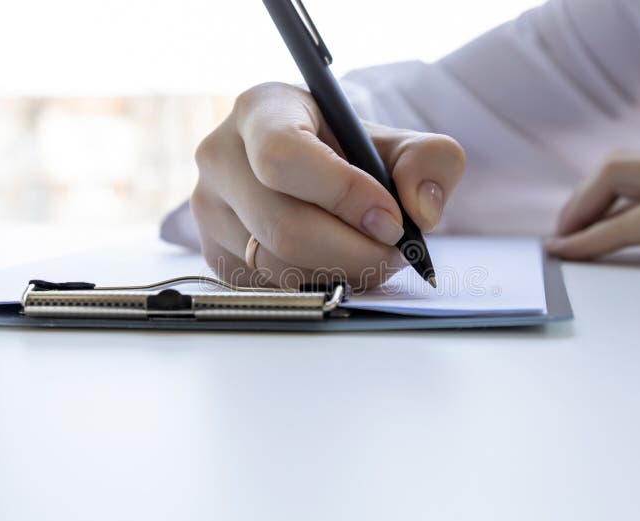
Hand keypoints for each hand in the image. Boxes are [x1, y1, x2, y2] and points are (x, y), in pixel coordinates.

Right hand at [191, 82, 464, 287]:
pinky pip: (270, 290)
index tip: (390, 219)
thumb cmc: (351, 153)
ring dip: (340, 274)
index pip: (283, 157)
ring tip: (371, 257)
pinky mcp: (215, 255)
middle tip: (394, 253)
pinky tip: (337, 265)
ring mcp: (209, 211)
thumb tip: (421, 211)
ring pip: (278, 267)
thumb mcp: (399, 142)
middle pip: (283, 228)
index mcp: (260, 110)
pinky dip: (317, 287)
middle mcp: (220, 157)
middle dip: (354, 252)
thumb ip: (430, 162)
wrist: (313, 173)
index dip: (342, 195)